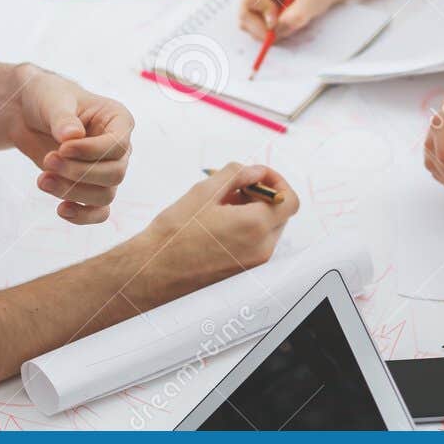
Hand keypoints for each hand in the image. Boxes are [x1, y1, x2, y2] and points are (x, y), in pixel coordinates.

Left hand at [7, 67, 133, 225]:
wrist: (25, 114)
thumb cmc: (46, 98)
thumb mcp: (53, 100)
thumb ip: (63, 118)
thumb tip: (73, 136)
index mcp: (118, 120)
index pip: (118, 145)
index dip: (91, 152)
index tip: (61, 148)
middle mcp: (118, 148)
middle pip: (115, 174)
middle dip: (79, 173)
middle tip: (48, 160)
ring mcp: (105, 169)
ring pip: (104, 195)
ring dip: (72, 191)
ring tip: (42, 179)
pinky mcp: (89, 187)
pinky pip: (98, 212)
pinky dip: (82, 216)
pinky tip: (61, 210)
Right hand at [138, 163, 298, 291]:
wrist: (153, 271)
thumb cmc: (174, 233)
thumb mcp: (204, 192)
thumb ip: (237, 175)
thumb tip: (257, 171)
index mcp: (255, 226)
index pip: (290, 200)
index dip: (277, 182)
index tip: (257, 176)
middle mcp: (260, 249)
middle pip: (280, 213)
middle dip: (262, 195)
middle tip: (233, 188)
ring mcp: (253, 264)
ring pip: (268, 228)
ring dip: (253, 211)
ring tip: (220, 205)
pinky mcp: (242, 272)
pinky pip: (256, 243)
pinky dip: (246, 228)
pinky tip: (218, 222)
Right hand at [237, 0, 341, 40]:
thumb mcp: (312, 0)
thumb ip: (297, 14)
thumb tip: (277, 27)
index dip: (262, 14)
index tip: (277, 22)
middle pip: (245, 14)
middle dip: (263, 28)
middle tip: (281, 32)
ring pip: (248, 25)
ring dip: (267, 32)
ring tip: (288, 24)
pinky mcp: (254, 11)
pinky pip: (254, 29)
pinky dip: (268, 33)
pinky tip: (283, 24)